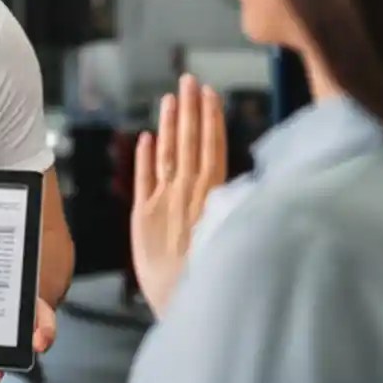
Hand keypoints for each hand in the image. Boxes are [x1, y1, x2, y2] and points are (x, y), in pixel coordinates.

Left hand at [130, 74, 226, 316]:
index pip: (212, 148)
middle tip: (189, 80)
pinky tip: (145, 136)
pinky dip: (144, 156)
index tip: (209, 94)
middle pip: (190, 142)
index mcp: (213, 197)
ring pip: (167, 153)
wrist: (183, 303)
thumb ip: (232, 205)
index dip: (210, 119)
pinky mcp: (142, 216)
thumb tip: (240, 182)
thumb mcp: (232, 236)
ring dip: (169, 123)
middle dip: (190, 109)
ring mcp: (164, 202)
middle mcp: (188, 194)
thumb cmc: (210, 277)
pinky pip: (143, 178)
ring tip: (170, 97)